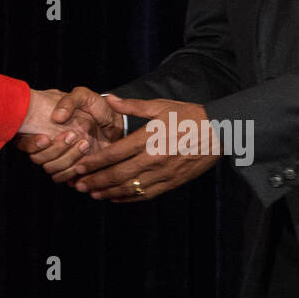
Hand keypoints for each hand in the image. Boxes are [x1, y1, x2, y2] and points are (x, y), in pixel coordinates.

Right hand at [15, 87, 124, 178]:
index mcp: (43, 127)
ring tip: (85, 143)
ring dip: (67, 159)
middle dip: (55, 149)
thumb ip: (69, 101)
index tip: (46, 138)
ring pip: (51, 170)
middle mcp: (49, 145)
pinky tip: (87, 158)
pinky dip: (74, 172)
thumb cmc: (97, 107)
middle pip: (37, 158)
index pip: (23, 141)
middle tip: (73, 135)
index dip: (31, 143)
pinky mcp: (74, 170)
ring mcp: (61, 158)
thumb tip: (56, 117)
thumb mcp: (83, 96)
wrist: (115, 122)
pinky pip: (65, 179)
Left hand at [67, 96, 219, 201]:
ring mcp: (164, 173)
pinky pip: (147, 194)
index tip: (79, 166)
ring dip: (110, 193)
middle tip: (79, 185)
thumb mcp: (160, 106)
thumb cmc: (189, 115)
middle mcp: (154, 158)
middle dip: (96, 181)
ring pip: (131, 188)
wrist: (220, 131)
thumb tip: (109, 98)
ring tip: (93, 194)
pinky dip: (130, 198)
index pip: (115, 154)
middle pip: (118, 174)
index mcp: (148, 138)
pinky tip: (117, 198)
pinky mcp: (173, 182)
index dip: (95, 162)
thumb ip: (131, 105)